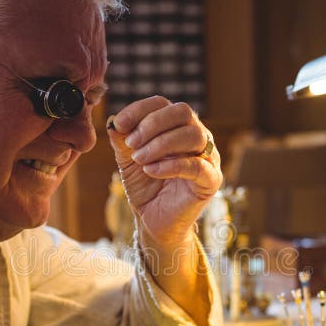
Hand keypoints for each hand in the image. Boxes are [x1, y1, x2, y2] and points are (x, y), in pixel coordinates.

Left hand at [107, 97, 222, 247]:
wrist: (153, 221)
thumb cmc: (145, 187)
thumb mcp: (127, 160)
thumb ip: (122, 140)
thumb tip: (114, 122)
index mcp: (175, 126)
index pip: (163, 104)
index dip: (140, 110)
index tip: (119, 125)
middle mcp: (196, 136)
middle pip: (183, 112)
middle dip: (153, 124)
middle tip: (132, 143)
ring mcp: (207, 157)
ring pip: (193, 135)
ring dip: (161, 144)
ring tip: (140, 159)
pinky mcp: (211, 180)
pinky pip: (197, 166)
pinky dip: (171, 165)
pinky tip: (152, 171)